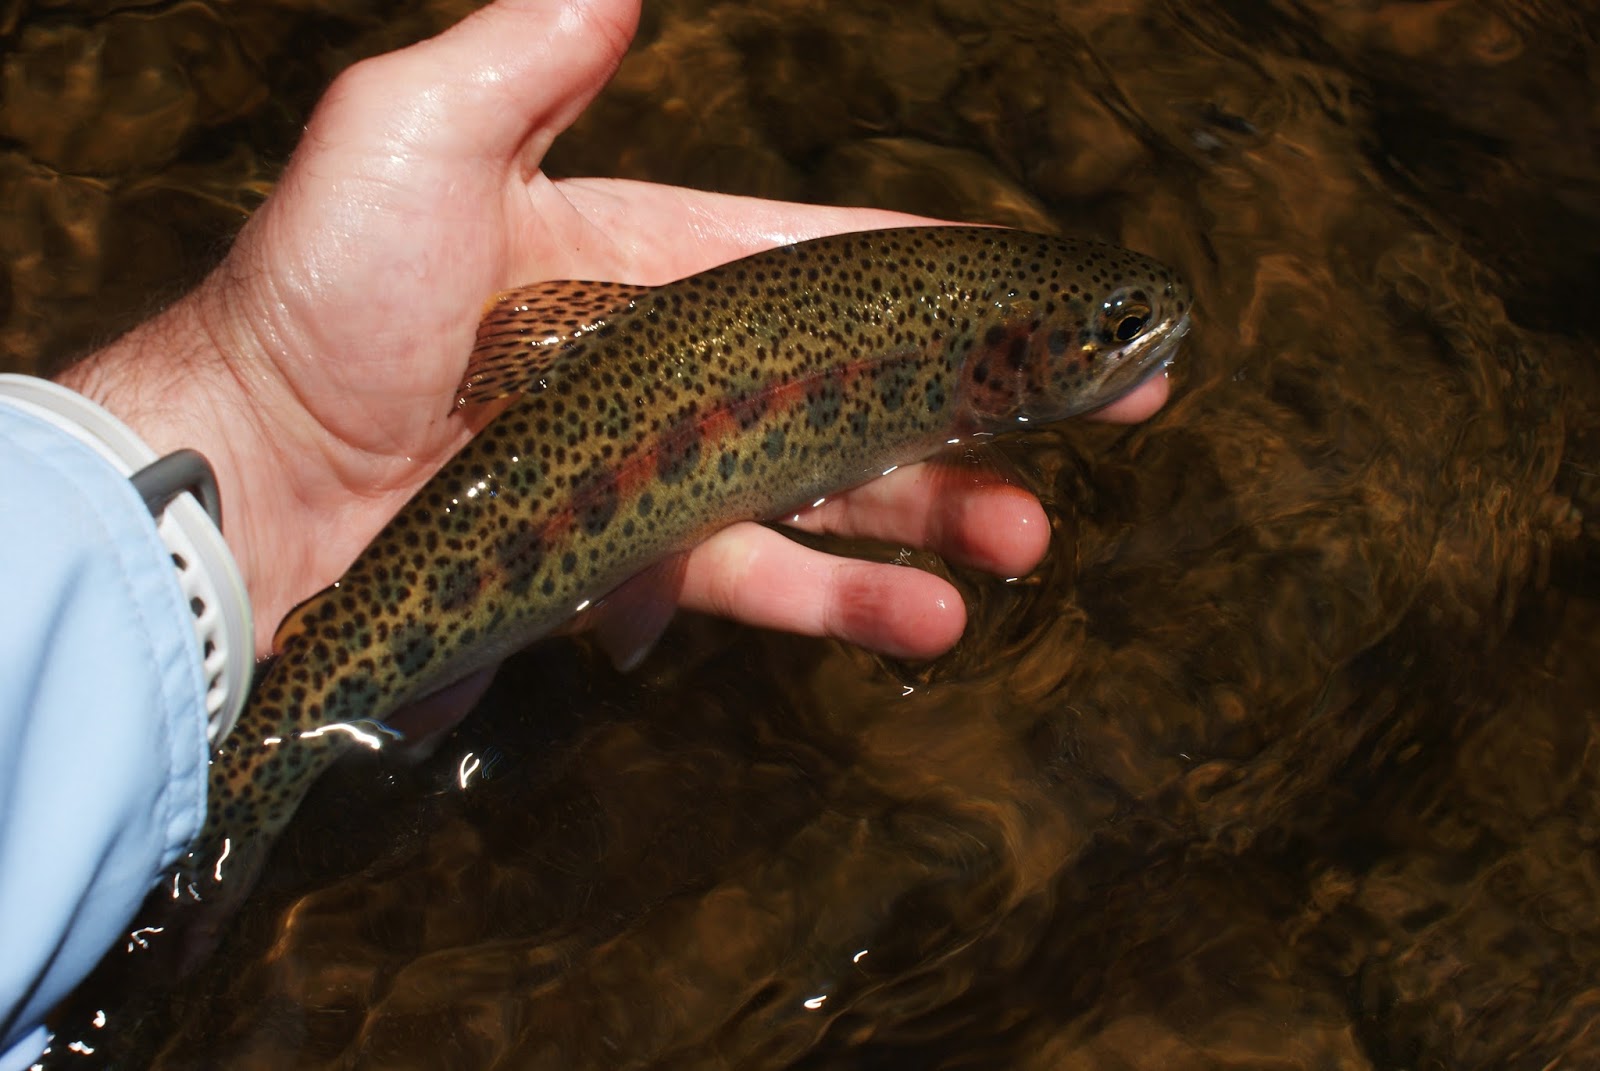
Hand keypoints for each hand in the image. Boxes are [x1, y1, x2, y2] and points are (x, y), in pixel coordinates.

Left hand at [59, 0, 1166, 662]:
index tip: (1054, 286)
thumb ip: (526, 59)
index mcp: (647, 253)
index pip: (829, 254)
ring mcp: (657, 472)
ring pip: (832, 492)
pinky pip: (755, 584)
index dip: (947, 268)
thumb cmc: (320, 300)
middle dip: (989, 396)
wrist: (245, 478)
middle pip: (865, 380)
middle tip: (1113, 414)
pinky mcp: (630, 566)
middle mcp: (672, 364)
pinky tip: (932, 619)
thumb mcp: (411, 137)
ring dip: (942, 512)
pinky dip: (843, 603)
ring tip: (1034, 536)